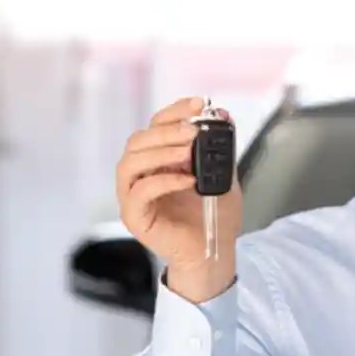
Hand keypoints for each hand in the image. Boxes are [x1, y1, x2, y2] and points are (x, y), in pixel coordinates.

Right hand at [116, 96, 241, 300]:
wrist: (213, 252)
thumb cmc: (213, 217)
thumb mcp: (222, 176)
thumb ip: (220, 149)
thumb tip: (224, 115)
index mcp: (157, 160)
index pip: (155, 126)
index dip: (174, 111)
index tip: (199, 103)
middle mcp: (140, 175)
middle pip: (138, 141)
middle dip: (167, 131)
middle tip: (193, 132)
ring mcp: (133, 195)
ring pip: (130, 162)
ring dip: (161, 152)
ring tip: (188, 153)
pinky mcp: (134, 216)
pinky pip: (141, 191)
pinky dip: (164, 180)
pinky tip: (188, 179)